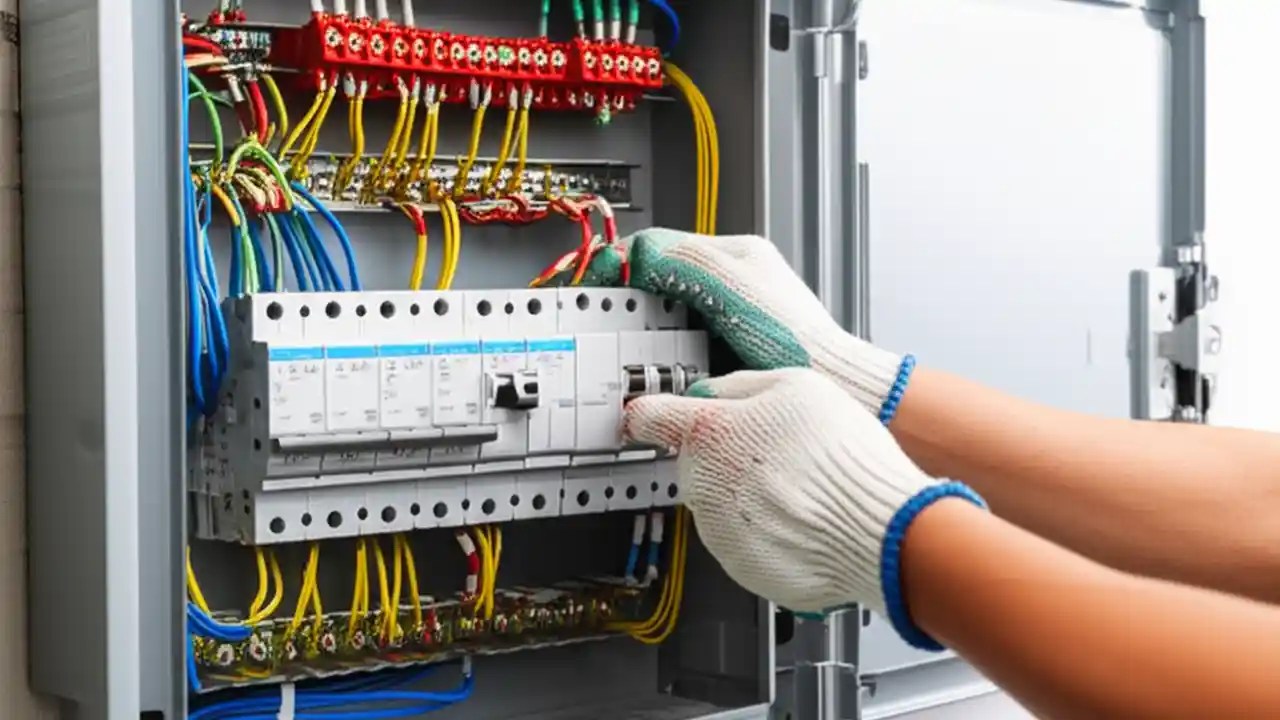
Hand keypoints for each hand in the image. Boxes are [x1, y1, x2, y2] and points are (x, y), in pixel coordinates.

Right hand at [587, 228, 913, 421]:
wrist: (833, 388)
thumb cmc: (799, 342)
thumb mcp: (736, 290)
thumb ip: (687, 263)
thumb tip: (640, 253)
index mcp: (733, 255)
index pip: (657, 246)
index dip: (621, 264)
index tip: (595, 284)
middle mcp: (728, 280)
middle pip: (658, 279)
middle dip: (630, 298)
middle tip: (607, 319)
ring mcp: (727, 314)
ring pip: (667, 313)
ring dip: (646, 329)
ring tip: (630, 344)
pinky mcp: (725, 347)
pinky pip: (681, 342)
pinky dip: (665, 353)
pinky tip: (661, 366)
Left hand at [624, 368, 984, 644]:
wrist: (880, 529)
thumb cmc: (843, 456)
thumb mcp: (796, 384)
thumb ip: (740, 386)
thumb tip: (712, 392)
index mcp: (708, 433)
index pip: (649, 418)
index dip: (649, 411)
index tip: (648, 413)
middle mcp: (703, 485)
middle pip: (696, 462)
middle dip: (727, 455)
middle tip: (780, 450)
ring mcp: (720, 532)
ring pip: (721, 503)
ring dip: (750, 495)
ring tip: (802, 486)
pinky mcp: (743, 567)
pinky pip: (746, 541)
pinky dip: (769, 531)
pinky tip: (805, 517)